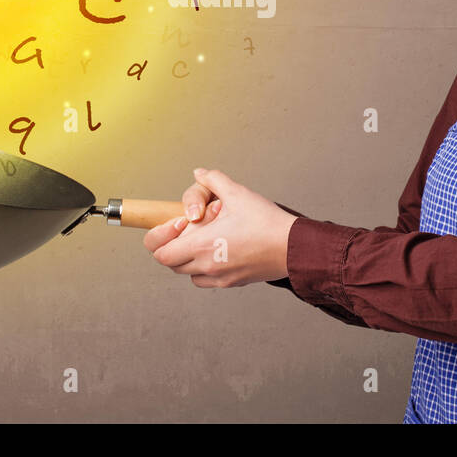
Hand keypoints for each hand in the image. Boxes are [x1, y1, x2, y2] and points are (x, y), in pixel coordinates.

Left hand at [142, 168, 296, 287]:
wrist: (294, 248)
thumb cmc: (267, 222)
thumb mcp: (238, 194)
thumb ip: (214, 180)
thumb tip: (199, 173)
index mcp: (201, 245)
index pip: (161, 253)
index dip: (162, 238)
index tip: (178, 224)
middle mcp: (206, 266)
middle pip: (172, 264)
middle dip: (175, 246)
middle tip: (191, 229)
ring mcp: (219, 277)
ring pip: (189, 273)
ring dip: (189, 259)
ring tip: (205, 239)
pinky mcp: (232, 282)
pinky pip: (207, 280)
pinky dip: (205, 268)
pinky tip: (219, 250)